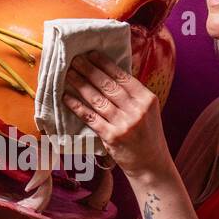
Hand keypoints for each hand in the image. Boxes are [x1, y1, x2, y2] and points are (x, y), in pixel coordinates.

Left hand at [62, 51, 171, 181]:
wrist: (151, 165)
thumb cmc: (147, 136)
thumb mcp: (147, 112)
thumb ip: (132, 96)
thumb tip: (108, 74)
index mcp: (147, 99)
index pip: (123, 77)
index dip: (105, 64)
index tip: (91, 54)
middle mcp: (137, 109)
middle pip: (108, 85)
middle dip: (89, 70)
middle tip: (75, 59)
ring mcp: (125, 124)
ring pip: (98, 99)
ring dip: (80, 85)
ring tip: (69, 74)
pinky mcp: (112, 137)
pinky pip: (91, 117)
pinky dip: (77, 106)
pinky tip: (67, 98)